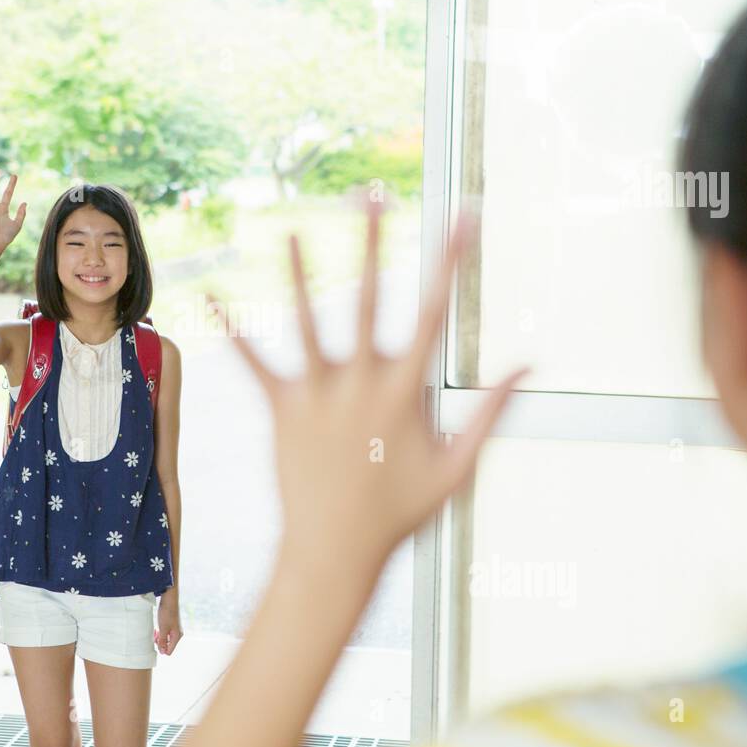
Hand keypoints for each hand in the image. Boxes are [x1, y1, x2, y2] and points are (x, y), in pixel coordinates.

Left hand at [155, 595, 182, 656]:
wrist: (169, 599)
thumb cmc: (167, 613)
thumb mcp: (163, 629)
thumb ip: (163, 641)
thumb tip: (162, 652)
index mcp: (177, 636)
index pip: (169, 651)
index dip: (161, 649)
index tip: (156, 640)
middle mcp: (177, 634)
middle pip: (168, 646)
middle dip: (160, 643)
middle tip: (155, 635)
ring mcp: (175, 630)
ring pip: (166, 640)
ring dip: (160, 638)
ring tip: (156, 631)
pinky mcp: (172, 625)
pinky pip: (166, 634)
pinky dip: (161, 633)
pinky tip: (158, 629)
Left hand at [209, 199, 526, 577]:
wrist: (336, 553)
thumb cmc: (401, 513)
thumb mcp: (458, 465)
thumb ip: (491, 410)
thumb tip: (530, 364)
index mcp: (405, 389)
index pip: (433, 311)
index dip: (450, 259)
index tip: (463, 217)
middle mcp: (360, 382)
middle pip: (368, 298)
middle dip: (372, 242)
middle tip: (373, 194)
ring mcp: (318, 394)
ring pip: (306, 322)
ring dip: (296, 273)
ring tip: (287, 230)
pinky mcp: (282, 410)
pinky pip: (256, 364)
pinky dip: (236, 332)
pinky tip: (215, 296)